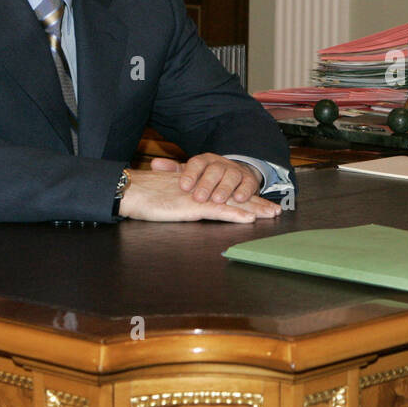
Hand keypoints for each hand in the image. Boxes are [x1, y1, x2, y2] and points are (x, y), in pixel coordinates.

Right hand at [120, 166, 280, 222]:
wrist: (130, 191)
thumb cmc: (145, 196)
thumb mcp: (169, 196)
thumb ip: (184, 198)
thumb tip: (193, 203)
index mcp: (200, 188)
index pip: (228, 192)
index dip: (247, 198)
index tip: (263, 205)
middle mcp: (204, 190)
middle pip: (236, 197)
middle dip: (258, 204)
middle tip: (277, 211)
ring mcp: (200, 198)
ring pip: (233, 203)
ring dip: (254, 209)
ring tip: (272, 214)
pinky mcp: (193, 206)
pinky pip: (219, 211)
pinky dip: (236, 214)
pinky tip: (249, 218)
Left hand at [149, 153, 265, 204]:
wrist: (234, 174)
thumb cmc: (206, 178)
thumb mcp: (190, 173)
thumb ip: (173, 170)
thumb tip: (155, 164)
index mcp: (204, 161)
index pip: (196, 164)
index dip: (190, 174)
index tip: (183, 186)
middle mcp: (220, 164)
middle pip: (214, 171)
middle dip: (207, 184)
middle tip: (199, 197)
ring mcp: (236, 172)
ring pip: (231, 177)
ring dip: (225, 189)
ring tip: (218, 200)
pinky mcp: (249, 181)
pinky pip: (248, 184)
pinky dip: (245, 191)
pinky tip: (239, 199)